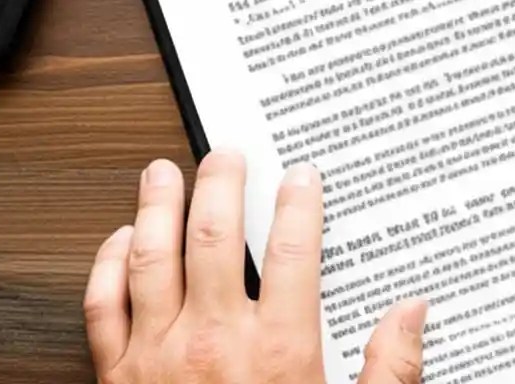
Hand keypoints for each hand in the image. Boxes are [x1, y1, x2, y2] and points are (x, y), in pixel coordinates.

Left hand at [83, 154, 426, 383]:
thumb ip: (389, 371)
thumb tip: (412, 313)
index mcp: (277, 353)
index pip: (290, 251)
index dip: (297, 203)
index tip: (301, 177)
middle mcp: (213, 345)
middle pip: (212, 235)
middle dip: (220, 183)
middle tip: (226, 154)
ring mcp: (158, 358)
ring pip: (151, 257)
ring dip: (156, 206)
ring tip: (162, 171)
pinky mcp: (117, 379)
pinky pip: (102, 307)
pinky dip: (107, 265)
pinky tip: (119, 240)